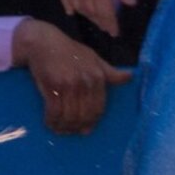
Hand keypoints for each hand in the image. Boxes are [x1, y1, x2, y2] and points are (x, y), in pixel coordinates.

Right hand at [14, 20, 131, 134]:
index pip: (98, 108)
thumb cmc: (69, 51)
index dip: (92, 122)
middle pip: (84, 115)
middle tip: (70, 132)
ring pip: (69, 116)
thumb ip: (110, 72)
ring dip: (63, 127)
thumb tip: (131, 77)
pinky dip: (51, 121)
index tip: (85, 130)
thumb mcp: (94, 58)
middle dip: (76, 127)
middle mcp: (85, 82)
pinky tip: (49, 123)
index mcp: (98, 77)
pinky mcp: (52, 86)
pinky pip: (54, 111)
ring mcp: (69, 84)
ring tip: (59, 130)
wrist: (43, 42)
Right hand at [57, 0, 136, 37]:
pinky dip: (68, 5)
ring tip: (93, 18)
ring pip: (78, 7)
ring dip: (86, 15)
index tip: (114, 33)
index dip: (111, 25)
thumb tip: (131, 3)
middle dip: (100, 21)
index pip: (106, 14)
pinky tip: (71, 12)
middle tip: (105, 26)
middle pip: (92, 13)